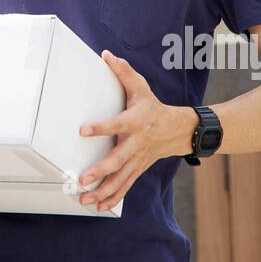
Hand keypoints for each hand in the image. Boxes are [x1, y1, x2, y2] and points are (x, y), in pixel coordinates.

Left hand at [77, 50, 185, 211]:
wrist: (179, 130)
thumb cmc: (153, 107)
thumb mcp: (141, 87)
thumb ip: (123, 72)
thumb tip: (106, 54)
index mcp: (135, 122)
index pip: (116, 124)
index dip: (101, 127)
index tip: (83, 130)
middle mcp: (136, 144)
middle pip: (118, 160)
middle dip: (100, 171)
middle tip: (82, 178)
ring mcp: (137, 160)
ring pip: (120, 179)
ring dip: (102, 191)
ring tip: (84, 199)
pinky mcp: (138, 169)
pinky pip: (125, 186)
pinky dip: (112, 198)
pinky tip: (98, 206)